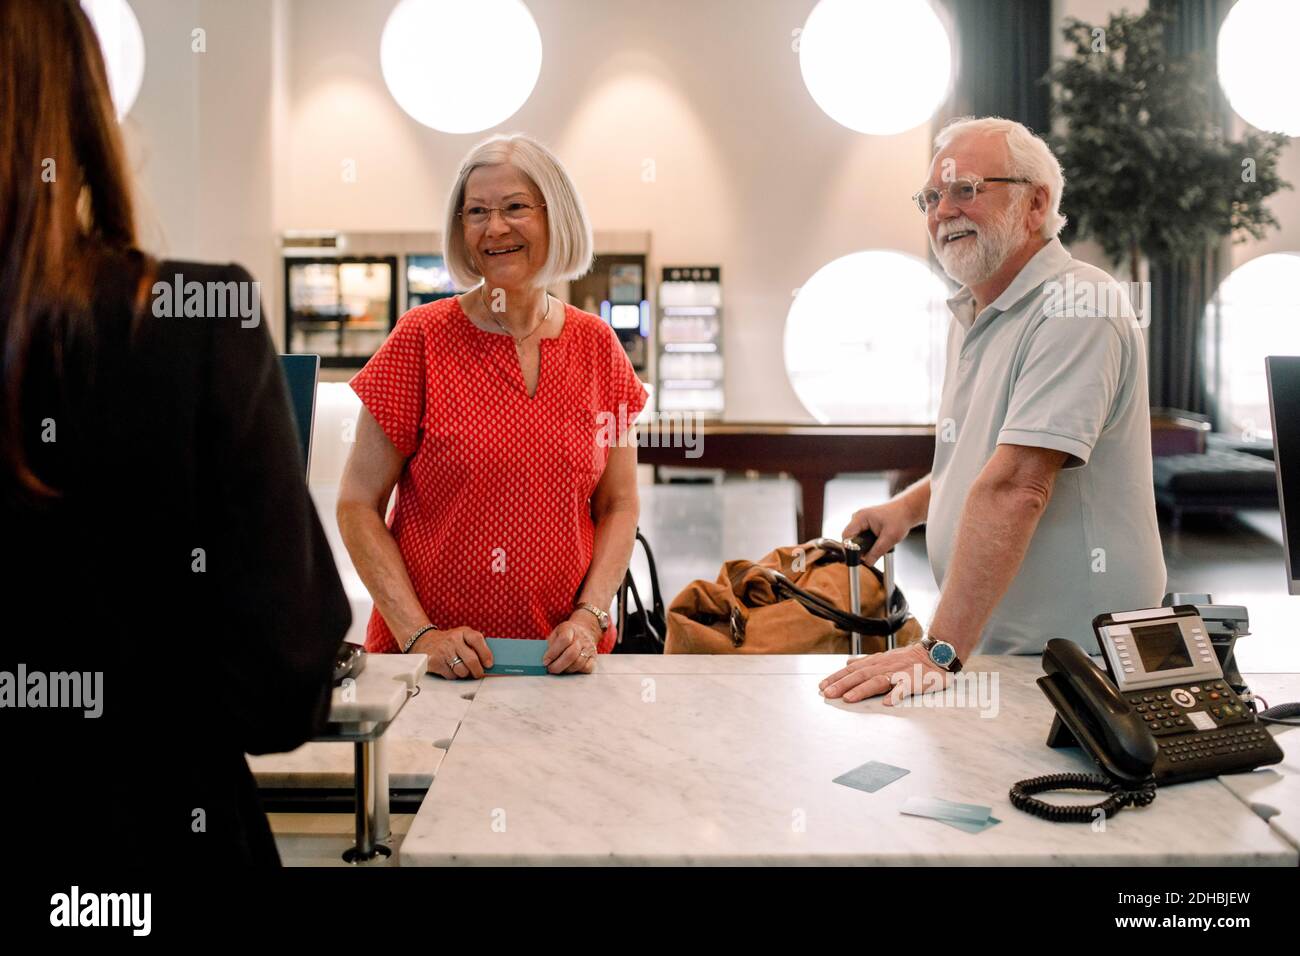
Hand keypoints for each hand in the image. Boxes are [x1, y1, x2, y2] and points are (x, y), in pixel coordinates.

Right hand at [414, 626, 491, 679]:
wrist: (424, 641)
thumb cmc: (449, 642)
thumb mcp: (462, 637)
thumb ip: (475, 646)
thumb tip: (488, 664)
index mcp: (463, 632)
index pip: (477, 640)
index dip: (486, 653)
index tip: (489, 664)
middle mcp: (453, 640)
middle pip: (472, 660)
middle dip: (478, 671)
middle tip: (479, 674)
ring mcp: (443, 651)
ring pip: (462, 671)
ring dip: (465, 674)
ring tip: (462, 669)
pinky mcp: (435, 662)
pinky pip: (451, 675)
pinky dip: (453, 675)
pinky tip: (450, 669)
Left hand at [542, 616, 599, 673]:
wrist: (585, 630)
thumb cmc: (566, 634)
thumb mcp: (556, 633)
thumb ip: (550, 644)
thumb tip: (545, 660)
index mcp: (570, 629)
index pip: (563, 640)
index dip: (553, 653)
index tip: (545, 662)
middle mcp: (581, 638)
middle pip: (571, 654)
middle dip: (558, 665)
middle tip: (550, 669)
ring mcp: (589, 648)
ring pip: (578, 663)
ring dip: (566, 669)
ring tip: (559, 669)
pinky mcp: (594, 657)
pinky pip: (587, 668)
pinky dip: (577, 671)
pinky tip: (570, 668)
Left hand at [818, 642, 949, 705]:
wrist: (936, 655)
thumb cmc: (909, 659)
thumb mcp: (885, 657)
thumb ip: (866, 662)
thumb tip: (848, 663)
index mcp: (877, 662)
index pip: (852, 669)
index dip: (837, 677)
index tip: (822, 686)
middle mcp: (885, 666)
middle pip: (860, 675)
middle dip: (842, 684)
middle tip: (827, 694)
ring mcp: (899, 673)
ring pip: (878, 681)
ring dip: (862, 690)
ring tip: (848, 699)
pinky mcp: (914, 681)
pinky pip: (904, 688)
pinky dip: (896, 694)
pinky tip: (887, 702)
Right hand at [843, 499, 912, 564]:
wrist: (907, 510)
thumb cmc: (900, 518)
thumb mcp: (890, 538)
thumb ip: (877, 551)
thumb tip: (867, 562)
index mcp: (861, 517)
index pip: (846, 536)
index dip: (849, 549)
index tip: (856, 558)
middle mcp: (857, 517)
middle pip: (850, 538)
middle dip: (860, 548)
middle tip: (872, 553)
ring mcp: (860, 520)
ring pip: (856, 539)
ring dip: (865, 545)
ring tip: (879, 544)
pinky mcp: (864, 524)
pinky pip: (861, 536)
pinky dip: (868, 542)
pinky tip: (877, 541)